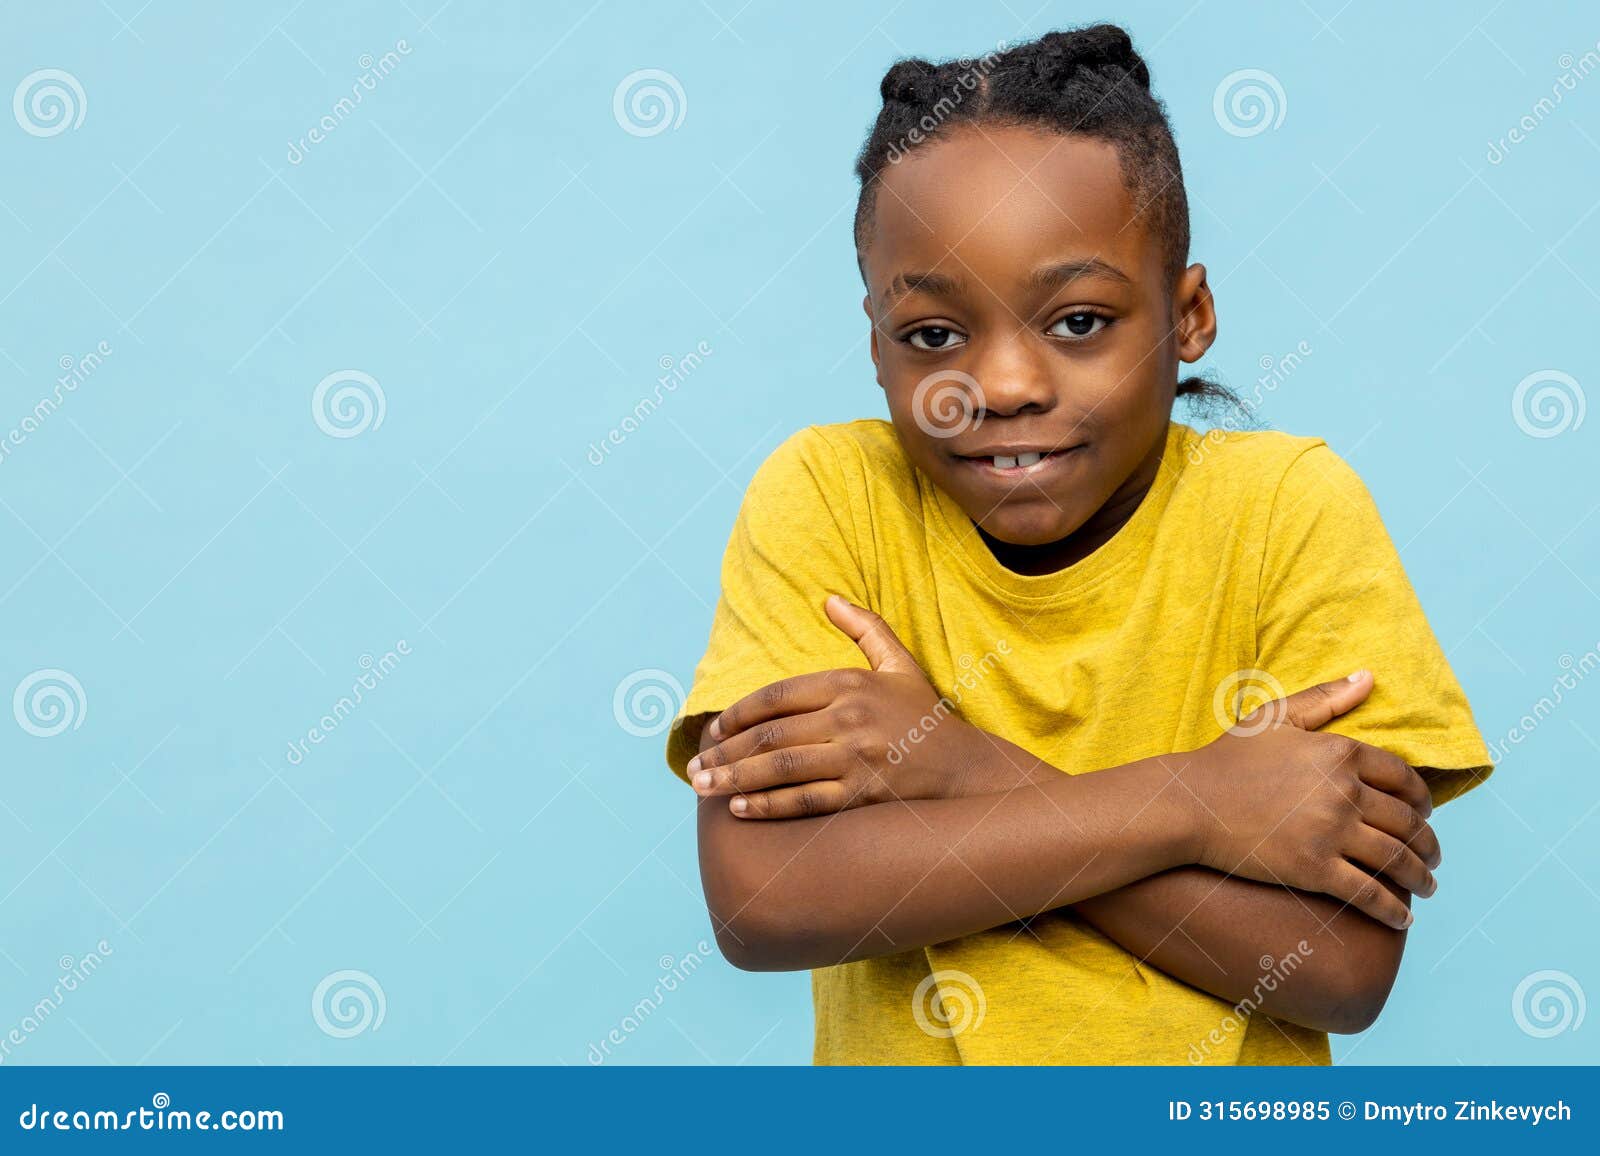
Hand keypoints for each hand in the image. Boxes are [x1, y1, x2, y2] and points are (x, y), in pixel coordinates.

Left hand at [687, 596, 996, 817]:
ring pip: (781, 769)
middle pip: (771, 735)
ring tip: (704, 787)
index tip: (715, 729)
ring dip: (735, 778)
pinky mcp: (863, 794)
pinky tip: (739, 808)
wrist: (966, 769)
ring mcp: (857, 758)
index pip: (777, 696)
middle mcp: (850, 719)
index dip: (739, 713)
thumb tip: (828, 598)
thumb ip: (865, 628)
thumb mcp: (899, 664)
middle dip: (726, 752)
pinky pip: (805, 801)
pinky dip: (768, 804)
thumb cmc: (925, 715)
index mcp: (850, 684)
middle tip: (694, 767)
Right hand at [1178, 671, 1440, 928]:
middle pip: (1407, 821)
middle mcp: (1343, 792)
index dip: (1424, 798)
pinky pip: (1368, 893)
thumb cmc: (1228, 758)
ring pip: (1397, 859)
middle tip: (1431, 856)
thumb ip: (1326, 697)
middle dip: (1428, 843)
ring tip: (1427, 886)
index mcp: (1339, 752)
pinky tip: (1403, 918)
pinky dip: (1392, 909)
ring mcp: (1330, 832)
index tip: (1426, 813)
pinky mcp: (1314, 868)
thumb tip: (1369, 677)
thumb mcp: (1275, 717)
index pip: (1403, 778)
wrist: (1189, 804)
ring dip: (1420, 877)